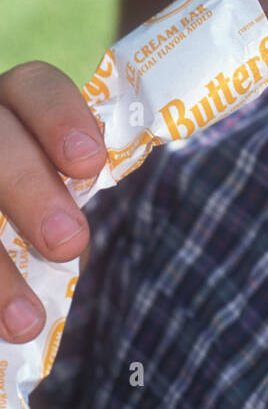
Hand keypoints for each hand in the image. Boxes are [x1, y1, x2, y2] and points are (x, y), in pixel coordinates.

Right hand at [0, 62, 103, 342]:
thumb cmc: (37, 224)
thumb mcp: (57, 199)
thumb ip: (76, 191)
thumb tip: (115, 219)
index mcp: (10, 108)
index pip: (31, 85)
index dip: (60, 116)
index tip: (91, 165)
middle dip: (28, 187)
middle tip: (71, 243)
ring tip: (27, 322)